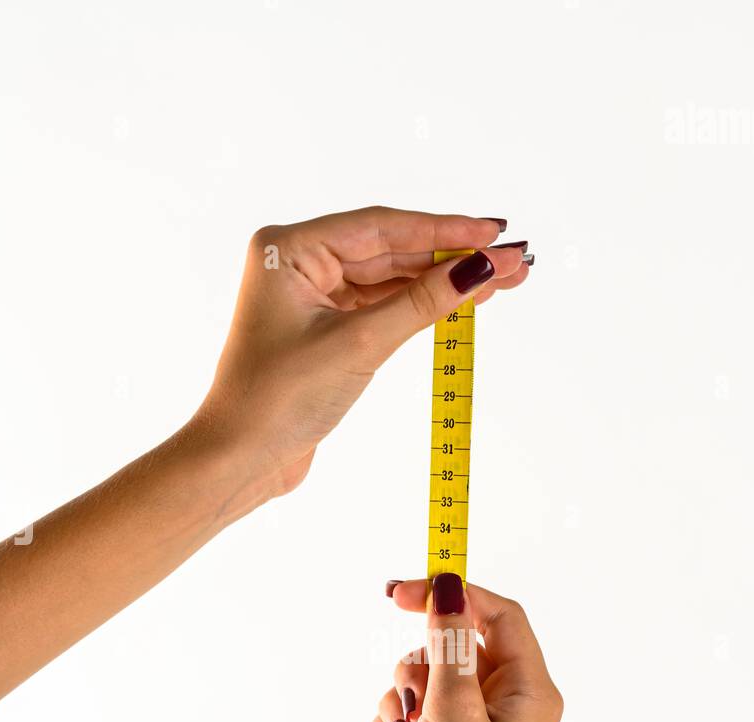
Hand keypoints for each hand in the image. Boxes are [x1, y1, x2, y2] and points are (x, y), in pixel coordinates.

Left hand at [198, 207, 529, 496]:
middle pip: (391, 251)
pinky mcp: (325, 330)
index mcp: (290, 248)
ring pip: (392, 280)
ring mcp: (312, 297)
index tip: (495, 231)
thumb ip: (423, 303)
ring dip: (444, 282)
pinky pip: (382, 307)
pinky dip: (421, 307)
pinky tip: (463, 300)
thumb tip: (480, 268)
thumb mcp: (360, 345)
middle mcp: (298, 263)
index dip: (445, 230)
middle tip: (514, 259)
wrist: (240, 459)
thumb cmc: (279, 400)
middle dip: (454, 257)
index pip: (382, 229)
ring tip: (504, 280)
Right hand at [373, 575, 562, 721]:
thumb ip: (448, 643)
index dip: (451, 594)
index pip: (498, 616)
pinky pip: (428, 719)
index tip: (399, 592)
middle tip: (411, 696)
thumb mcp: (453, 711)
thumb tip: (449, 585)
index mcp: (534, 692)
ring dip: (405, 698)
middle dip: (420, 665)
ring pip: (436, 683)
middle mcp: (518, 710)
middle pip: (460, 649)